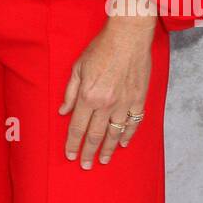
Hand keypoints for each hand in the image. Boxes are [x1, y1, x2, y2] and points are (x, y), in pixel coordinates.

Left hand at [59, 0, 155, 168]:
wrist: (128, 36)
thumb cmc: (101, 48)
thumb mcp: (78, 67)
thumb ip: (70, 92)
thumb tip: (63, 111)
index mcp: (88, 95)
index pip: (77, 127)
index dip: (73, 143)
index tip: (70, 155)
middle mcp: (106, 104)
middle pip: (95, 135)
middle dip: (88, 152)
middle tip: (85, 165)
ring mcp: (124, 103)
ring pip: (114, 133)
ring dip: (107, 149)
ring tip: (103, 160)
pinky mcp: (138, 100)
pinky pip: (133, 123)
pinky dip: (127, 135)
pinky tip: (122, 143)